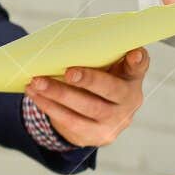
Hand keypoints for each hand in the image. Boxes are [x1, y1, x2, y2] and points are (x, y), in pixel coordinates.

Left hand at [26, 49, 149, 147]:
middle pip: (110, 90)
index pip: (139, 68)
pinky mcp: (96, 135)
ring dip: (59, 93)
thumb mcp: (105, 70)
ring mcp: (114, 121)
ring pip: (86, 108)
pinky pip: (70, 121)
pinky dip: (50, 106)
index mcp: (131, 79)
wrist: (96, 121)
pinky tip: (35, 94)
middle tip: (68, 71)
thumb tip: (65, 40)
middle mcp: (128, 101)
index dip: (137, 60)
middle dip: (89, 79)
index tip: (134, 52)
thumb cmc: (98, 83)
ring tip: (37, 81)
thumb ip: (98, 56)